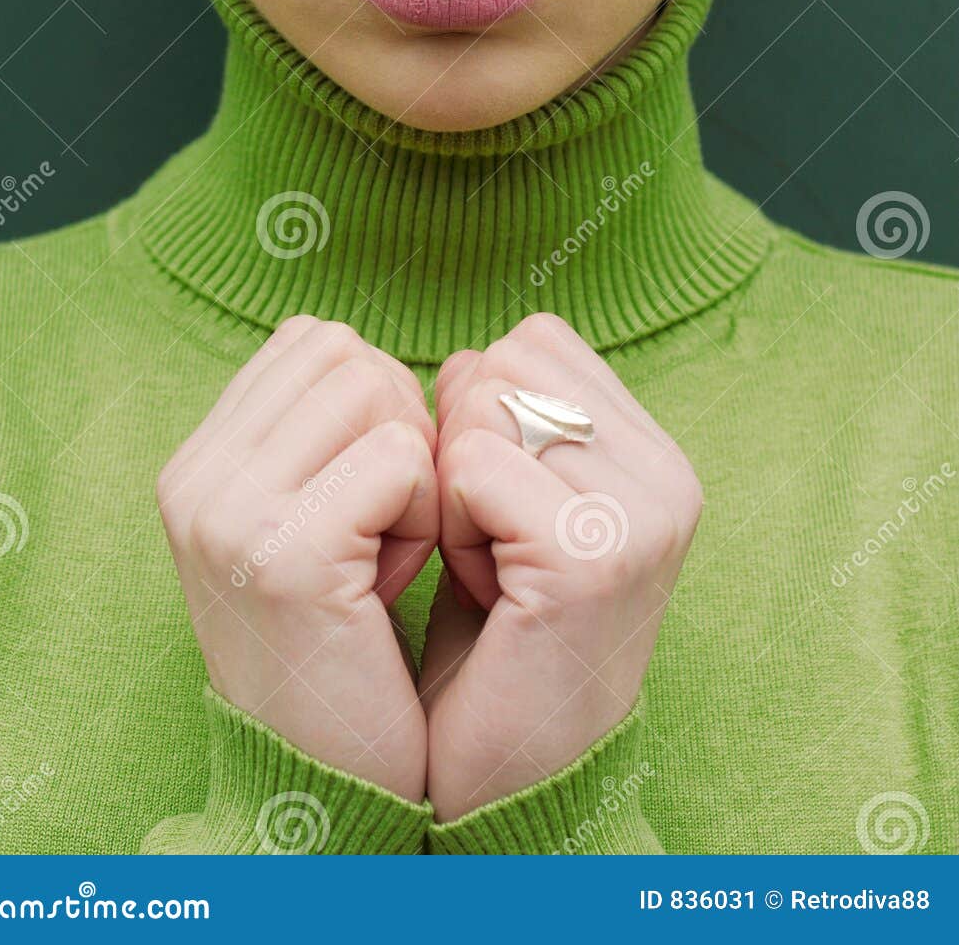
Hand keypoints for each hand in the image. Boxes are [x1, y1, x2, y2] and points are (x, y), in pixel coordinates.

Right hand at [155, 314, 437, 801]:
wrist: (326, 782)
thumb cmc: (341, 647)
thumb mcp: (298, 524)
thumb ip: (308, 434)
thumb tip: (357, 351)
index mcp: (197, 464)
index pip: (311, 340)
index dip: (373, 400)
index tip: (371, 490)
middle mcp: (196, 479)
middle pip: (345, 353)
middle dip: (396, 424)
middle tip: (387, 523)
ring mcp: (230, 514)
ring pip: (375, 390)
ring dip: (413, 466)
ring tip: (388, 550)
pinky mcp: (285, 554)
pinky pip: (401, 458)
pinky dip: (425, 512)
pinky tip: (394, 581)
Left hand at [419, 312, 702, 821]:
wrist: (504, 779)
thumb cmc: (494, 641)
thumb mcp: (513, 505)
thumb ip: (507, 418)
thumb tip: (464, 355)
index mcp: (657, 457)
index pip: (536, 340)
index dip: (480, 410)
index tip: (494, 507)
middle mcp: (668, 478)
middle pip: (504, 361)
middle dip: (462, 442)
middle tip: (488, 545)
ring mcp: (641, 515)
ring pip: (484, 402)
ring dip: (453, 485)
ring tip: (489, 568)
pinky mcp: (593, 555)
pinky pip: (471, 465)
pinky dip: (451, 524)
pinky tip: (485, 592)